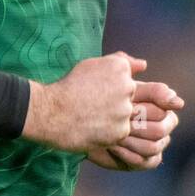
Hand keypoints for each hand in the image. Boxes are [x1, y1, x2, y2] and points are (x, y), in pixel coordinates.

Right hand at [21, 51, 143, 151]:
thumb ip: (120, 62)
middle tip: (93, 106)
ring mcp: (125, 110)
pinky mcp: (121, 131)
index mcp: (119, 67)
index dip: (112, 88)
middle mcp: (127, 86)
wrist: (50, 112)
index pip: (128, 79)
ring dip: (112, 118)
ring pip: (125, 116)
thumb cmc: (68, 87)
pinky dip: (109, 132)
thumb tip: (144, 65)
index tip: (97, 91)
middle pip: (128, 98)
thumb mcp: (91, 65)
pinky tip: (92, 128)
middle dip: (114, 103)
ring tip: (91, 117)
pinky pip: (120, 132)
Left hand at [85, 72, 183, 170]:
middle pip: (163, 126)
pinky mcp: (145, 159)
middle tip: (121, 123)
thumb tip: (143, 64)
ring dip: (133, 141)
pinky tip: (114, 148)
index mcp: (156, 103)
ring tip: (114, 137)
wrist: (79, 123)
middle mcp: (160, 123)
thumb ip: (126, 68)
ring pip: (155, 144)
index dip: (155, 104)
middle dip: (140, 125)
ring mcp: (154, 142)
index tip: (133, 106)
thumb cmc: (96, 99)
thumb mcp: (108, 80)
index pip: (167, 103)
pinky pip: (150, 161)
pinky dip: (131, 155)